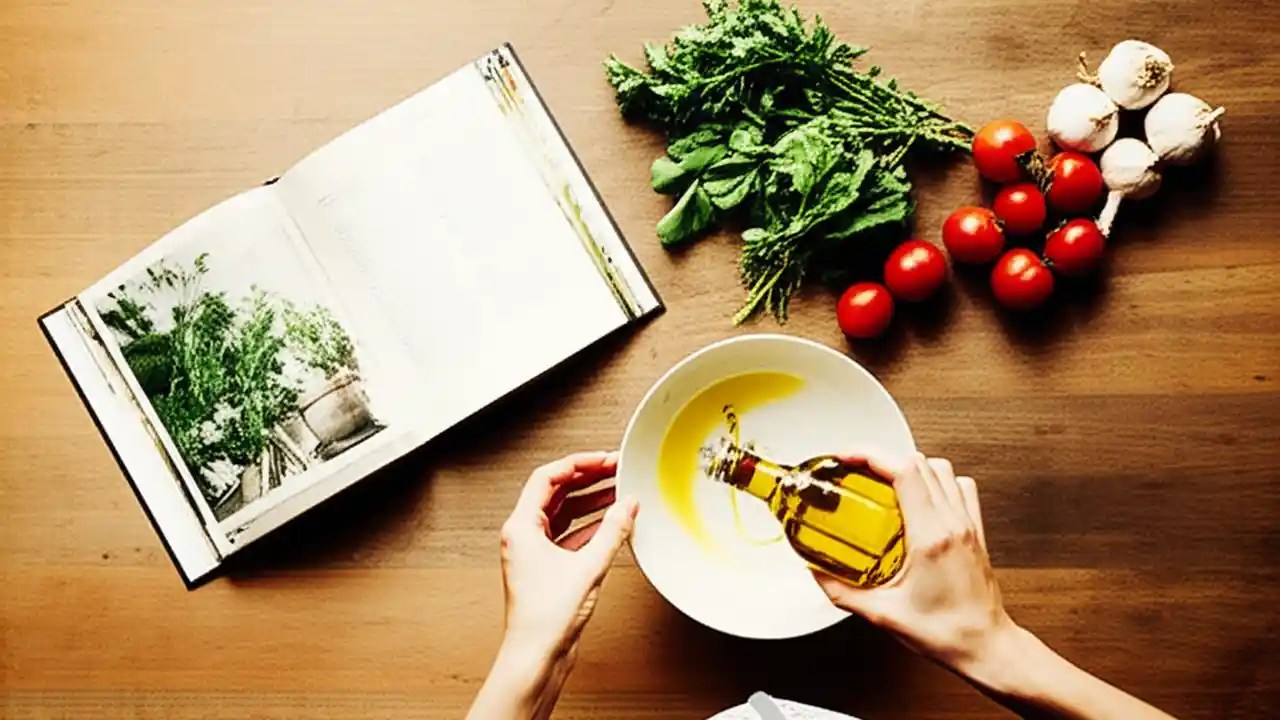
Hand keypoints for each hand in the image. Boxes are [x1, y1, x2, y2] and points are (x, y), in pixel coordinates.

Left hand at [468, 451, 637, 719]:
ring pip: (564, 513)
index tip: (603, 459)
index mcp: (520, 527)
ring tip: (618, 490)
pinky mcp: (547, 568)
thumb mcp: (588, 566)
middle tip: (615, 469)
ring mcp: (534, 552)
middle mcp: (523, 536)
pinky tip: (612, 522)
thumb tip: (627, 506)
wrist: (536, 656)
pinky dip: (590, 526)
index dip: (578, 464)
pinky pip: (569, 535)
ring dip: (590, 501)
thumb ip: (612, 531)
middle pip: (556, 493)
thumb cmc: (546, 618)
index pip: (547, 478)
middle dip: (587, 479)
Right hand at [812, 451, 1015, 677]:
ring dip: (911, 466)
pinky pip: (960, 487)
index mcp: (931, 538)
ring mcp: (967, 524)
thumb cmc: (947, 633)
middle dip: (882, 458)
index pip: (904, 472)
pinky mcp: (976, 531)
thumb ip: (842, 591)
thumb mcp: (882, 614)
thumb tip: (818, 572)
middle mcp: (953, 524)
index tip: (849, 457)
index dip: (871, 455)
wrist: (987, 647)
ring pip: (942, 469)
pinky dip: (938, 481)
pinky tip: (921, 497)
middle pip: (919, 462)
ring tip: (886, 480)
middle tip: (858, 469)